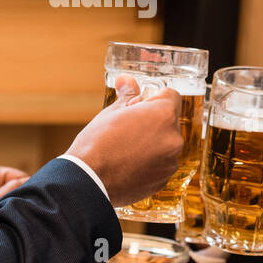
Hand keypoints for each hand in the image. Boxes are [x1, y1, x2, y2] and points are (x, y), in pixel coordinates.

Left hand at [0, 164, 29, 238]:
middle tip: (23, 210)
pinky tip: (1, 219)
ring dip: (7, 204)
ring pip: (2, 195)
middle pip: (10, 184)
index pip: (16, 174)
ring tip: (10, 216)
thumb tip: (31, 181)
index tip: (37, 199)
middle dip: (16, 196)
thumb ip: (13, 189)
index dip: (27, 186)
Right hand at [67, 74, 182, 207]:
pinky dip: (150, 162)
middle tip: (128, 127)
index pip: (171, 95)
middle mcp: (174, 138)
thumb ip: (127, 95)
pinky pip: (161, 163)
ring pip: (165, 143)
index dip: (153, 98)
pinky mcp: (164, 179)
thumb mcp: (111, 112)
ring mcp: (170, 162)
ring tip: (126, 149)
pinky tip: (129, 164)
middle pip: (168, 121)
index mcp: (163, 115)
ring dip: (152, 142)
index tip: (138, 106)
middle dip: (152, 121)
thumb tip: (127, 80)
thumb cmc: (97, 144)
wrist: (89, 182)